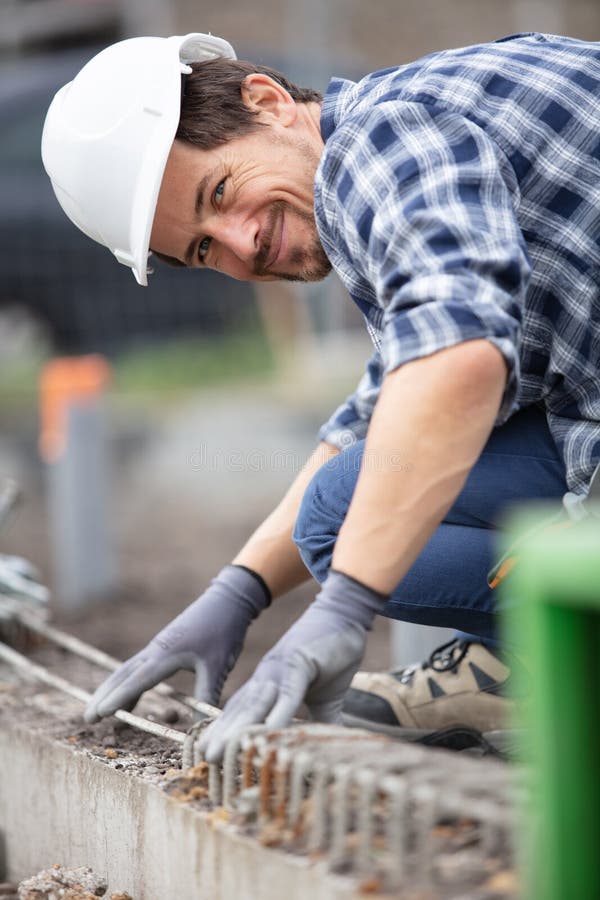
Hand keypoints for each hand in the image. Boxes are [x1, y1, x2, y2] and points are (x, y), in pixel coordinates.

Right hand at [84, 565, 269, 722]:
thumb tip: (203, 727)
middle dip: (104, 696)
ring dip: (112, 689)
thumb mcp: (219, 666)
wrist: (227, 600)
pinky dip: (129, 683)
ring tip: (98, 711)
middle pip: (123, 675)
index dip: (119, 698)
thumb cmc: (224, 631)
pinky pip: (139, 667)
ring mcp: (158, 646)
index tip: (99, 713)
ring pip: (127, 670)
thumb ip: (207, 694)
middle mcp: (156, 650)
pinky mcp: (163, 645)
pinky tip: (131, 698)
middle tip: (87, 718)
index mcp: (167, 654)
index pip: (138, 680)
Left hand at [197, 570, 385, 762]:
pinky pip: (288, 695)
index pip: (241, 712)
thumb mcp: (324, 696)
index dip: (224, 732)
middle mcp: (267, 678)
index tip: (209, 755)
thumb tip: (322, 746)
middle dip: (220, 736)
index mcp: (269, 684)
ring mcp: (280, 670)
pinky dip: (278, 715)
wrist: (344, 614)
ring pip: (254, 706)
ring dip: (235, 730)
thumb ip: (320, 720)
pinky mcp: (299, 664)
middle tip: (203, 761)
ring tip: (216, 753)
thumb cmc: (331, 653)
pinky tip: (269, 733)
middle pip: (239, 711)